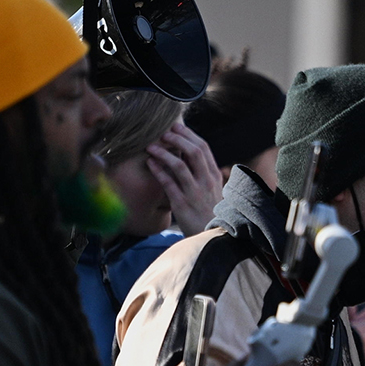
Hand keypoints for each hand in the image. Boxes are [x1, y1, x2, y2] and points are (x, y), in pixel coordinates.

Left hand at [148, 121, 226, 236]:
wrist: (216, 239)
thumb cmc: (213, 215)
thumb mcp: (215, 192)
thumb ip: (206, 175)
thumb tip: (194, 159)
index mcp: (214, 176)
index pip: (204, 148)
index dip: (188, 135)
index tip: (176, 127)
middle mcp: (206, 182)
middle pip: (194, 151)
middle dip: (176, 138)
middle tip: (162, 132)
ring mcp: (195, 193)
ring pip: (180, 165)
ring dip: (163, 152)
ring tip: (150, 146)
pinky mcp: (182, 204)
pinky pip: (169, 183)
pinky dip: (158, 171)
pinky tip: (149, 163)